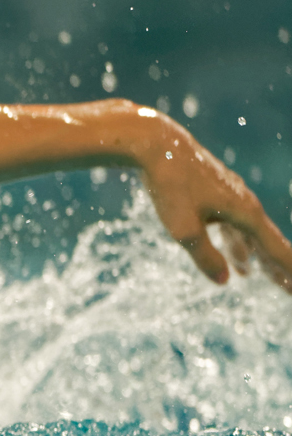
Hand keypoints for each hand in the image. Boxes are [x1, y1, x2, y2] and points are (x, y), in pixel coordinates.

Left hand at [131, 104, 291, 292]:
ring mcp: (232, 197)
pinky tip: (240, 259)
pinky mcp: (216, 193)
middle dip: (278, 268)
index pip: (276, 248)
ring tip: (257, 277)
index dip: (288, 269)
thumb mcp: (183, 228)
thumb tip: (224, 281)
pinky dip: (239, 244)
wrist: (157, 144)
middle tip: (289, 290)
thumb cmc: (170, 186)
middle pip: (268, 243)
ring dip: (256, 257)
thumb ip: (205, 256)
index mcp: (246, 213)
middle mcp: (245, 204)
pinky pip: (234, 225)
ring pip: (250, 234)